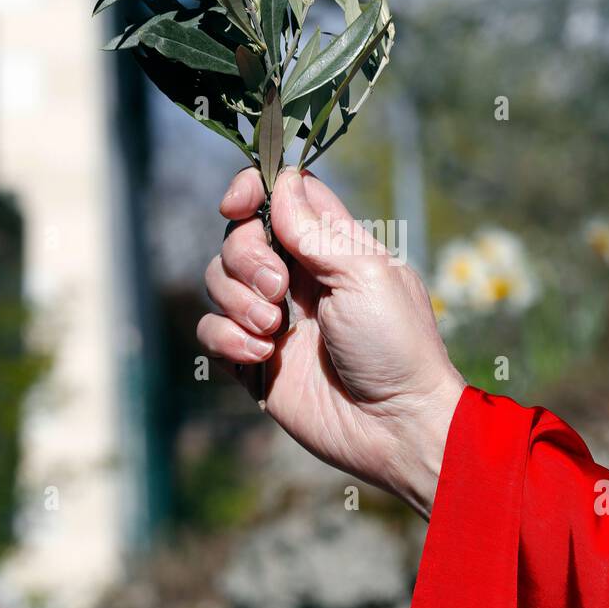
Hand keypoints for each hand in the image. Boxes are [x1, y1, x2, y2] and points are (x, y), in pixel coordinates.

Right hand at [197, 167, 465, 517]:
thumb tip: (280, 182)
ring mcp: (272, 317)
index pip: (279, 196)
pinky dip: (227, 339)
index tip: (236, 205)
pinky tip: (263, 357)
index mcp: (329, 247)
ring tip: (274, 331)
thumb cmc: (396, 345)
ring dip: (238, 301)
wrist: (395, 425)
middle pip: (238, 237)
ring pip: (217, 280)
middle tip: (280, 291)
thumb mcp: (365, 274)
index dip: (251, 190)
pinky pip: (212, 331)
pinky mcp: (253, 359)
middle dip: (246, 258)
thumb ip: (316, 230)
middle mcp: (297, 277)